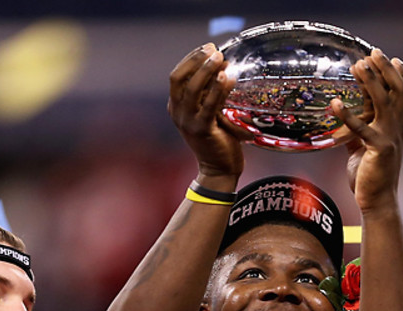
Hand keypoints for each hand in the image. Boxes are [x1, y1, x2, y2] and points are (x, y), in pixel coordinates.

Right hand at [167, 43, 246, 179]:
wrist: (219, 169)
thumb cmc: (218, 138)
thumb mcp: (211, 112)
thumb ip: (212, 94)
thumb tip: (224, 67)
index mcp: (176, 106)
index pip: (177, 75)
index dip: (191, 58)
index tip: (208, 48)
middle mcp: (177, 112)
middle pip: (179, 78)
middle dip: (196, 60)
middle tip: (215, 50)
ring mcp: (187, 122)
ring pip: (192, 89)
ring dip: (206, 70)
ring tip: (221, 58)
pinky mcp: (201, 130)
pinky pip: (209, 104)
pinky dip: (218, 88)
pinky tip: (227, 77)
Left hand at [330, 49, 402, 212]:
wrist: (377, 201)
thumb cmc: (369, 175)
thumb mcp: (363, 147)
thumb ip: (358, 129)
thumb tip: (345, 115)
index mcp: (397, 127)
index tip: (394, 59)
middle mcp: (397, 128)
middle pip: (399, 91)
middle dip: (387, 69)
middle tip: (373, 52)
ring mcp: (389, 137)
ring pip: (384, 102)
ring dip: (371, 81)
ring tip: (358, 65)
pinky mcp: (377, 149)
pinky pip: (361, 128)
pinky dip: (347, 115)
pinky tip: (334, 104)